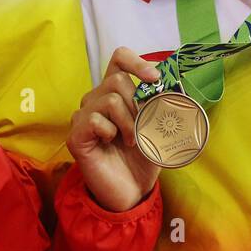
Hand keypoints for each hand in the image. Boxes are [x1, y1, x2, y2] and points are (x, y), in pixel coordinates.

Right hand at [66, 46, 163, 212]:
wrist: (132, 192)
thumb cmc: (143, 158)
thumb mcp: (159, 128)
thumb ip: (162, 106)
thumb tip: (174, 88)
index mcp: (115, 92)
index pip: (119, 58)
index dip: (136, 62)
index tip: (154, 78)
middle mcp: (96, 99)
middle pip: (116, 80)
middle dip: (137, 104)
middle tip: (143, 128)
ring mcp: (83, 117)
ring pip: (108, 99)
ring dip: (129, 122)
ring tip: (132, 141)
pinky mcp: (76, 136)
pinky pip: (95, 120)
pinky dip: (111, 132)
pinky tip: (112, 144)